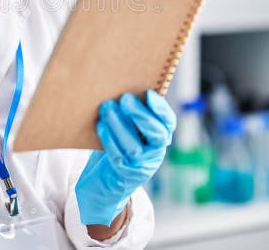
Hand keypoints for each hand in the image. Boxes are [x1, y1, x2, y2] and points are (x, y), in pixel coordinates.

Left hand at [75, 90, 176, 226]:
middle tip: (124, 98)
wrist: (106, 181)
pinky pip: (117, 155)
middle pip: (156, 134)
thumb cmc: (118, 145)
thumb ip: (132, 114)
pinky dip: (108, 138)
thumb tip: (121, 86)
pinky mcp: (125, 174)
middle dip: (140, 115)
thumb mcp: (130, 129)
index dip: (161, 108)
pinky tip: (100, 124)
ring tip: (107, 107)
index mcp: (160, 137)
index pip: (168, 122)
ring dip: (119, 124)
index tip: (149, 94)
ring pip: (133, 146)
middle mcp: (155, 153)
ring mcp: (141, 165)